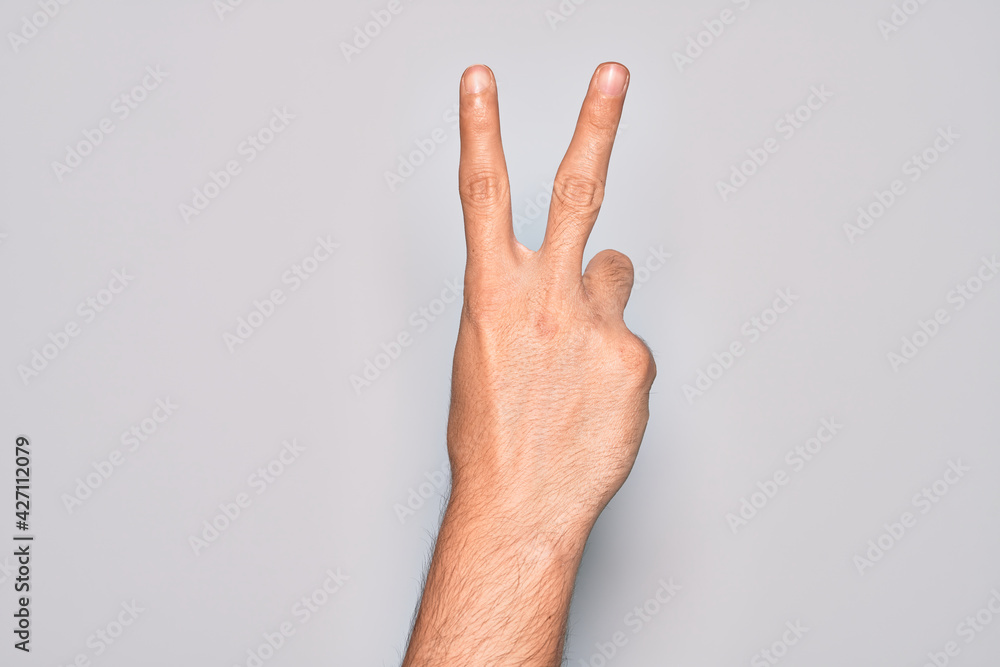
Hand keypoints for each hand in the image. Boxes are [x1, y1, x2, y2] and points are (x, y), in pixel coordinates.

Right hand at [447, 61, 655, 539]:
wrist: (520, 505)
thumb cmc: (492, 434)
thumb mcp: (484, 354)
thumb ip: (527, 300)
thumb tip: (593, 271)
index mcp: (490, 294)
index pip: (481, 194)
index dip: (478, 130)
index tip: (479, 81)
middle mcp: (543, 298)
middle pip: (575, 191)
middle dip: (596, 125)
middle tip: (614, 75)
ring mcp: (595, 325)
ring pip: (615, 273)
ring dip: (602, 298)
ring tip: (577, 357)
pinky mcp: (634, 357)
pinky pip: (631, 340)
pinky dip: (616, 363)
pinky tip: (595, 401)